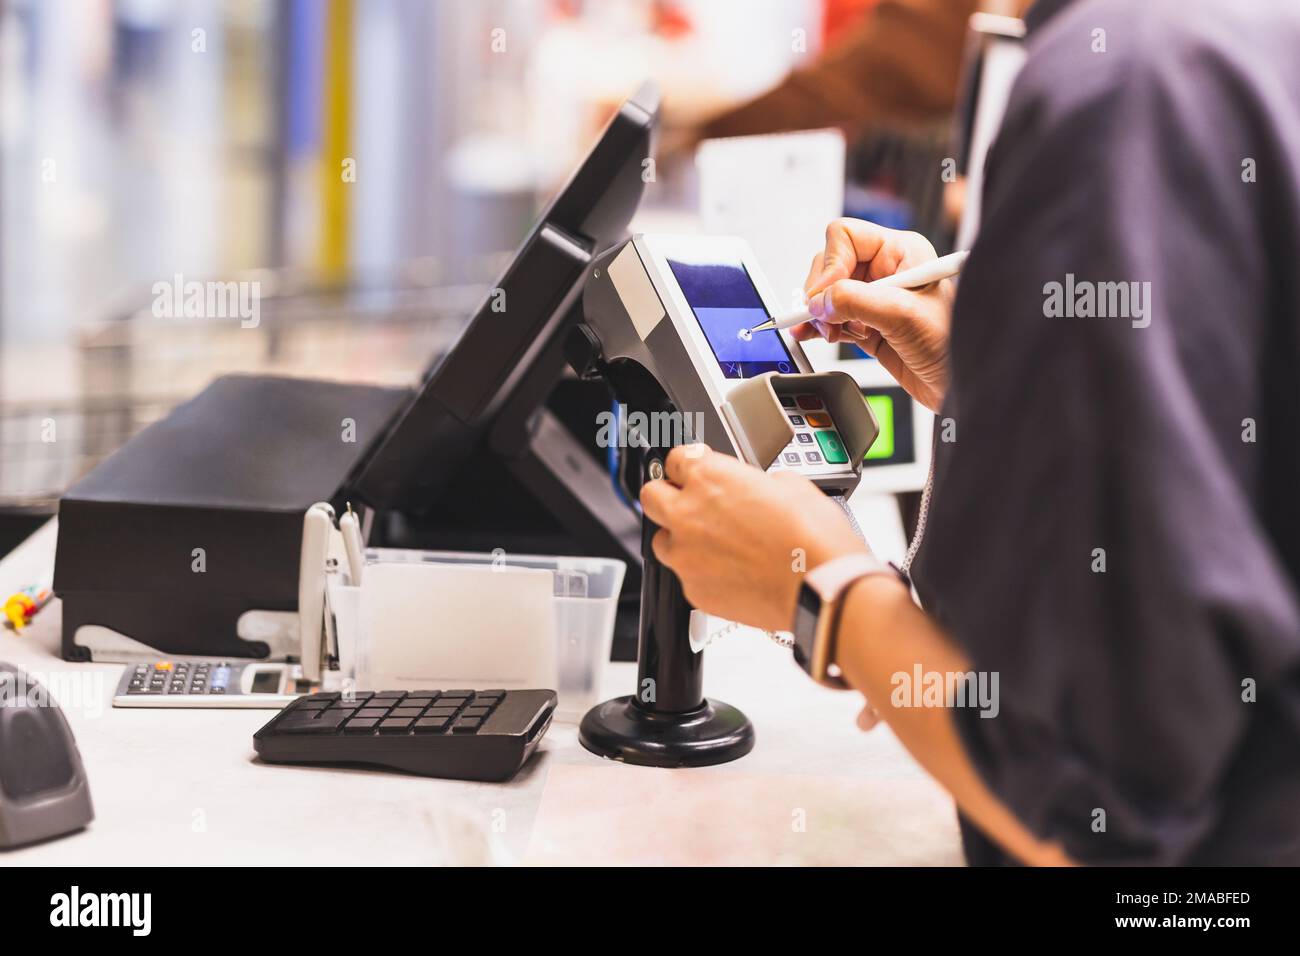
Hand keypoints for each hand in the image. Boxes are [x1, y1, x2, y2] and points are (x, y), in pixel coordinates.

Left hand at [639, 446, 867, 632]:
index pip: (675, 459)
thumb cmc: (812, 539)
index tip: (696, 471)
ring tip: (712, 544)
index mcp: (710, 478)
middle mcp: (688, 514)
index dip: (689, 465)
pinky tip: (729, 572)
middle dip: (667, 495)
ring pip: (661, 540)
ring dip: (680, 537)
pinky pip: (684, 575)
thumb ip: (758, 482)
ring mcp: (686, 556)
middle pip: (650, 495)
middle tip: (689, 502)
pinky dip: (701, 572)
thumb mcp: (792, 485)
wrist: (820, 588)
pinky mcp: (693, 590)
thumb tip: (757, 488)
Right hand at [793, 218, 953, 411]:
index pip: (845, 237)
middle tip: (828, 320)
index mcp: (901, 251)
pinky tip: (812, 333)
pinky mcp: (866, 324)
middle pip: (830, 265)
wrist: (957, 384)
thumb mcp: (903, 315)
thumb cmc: (951, 344)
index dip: (830, 265)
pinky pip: (831, 317)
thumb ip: (856, 301)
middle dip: (822, 294)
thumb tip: (819, 302)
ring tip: (829, 332)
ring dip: (819, 313)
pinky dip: (818, 325)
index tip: (826, 296)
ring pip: (826, 293)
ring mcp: (874, 298)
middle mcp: (885, 270)